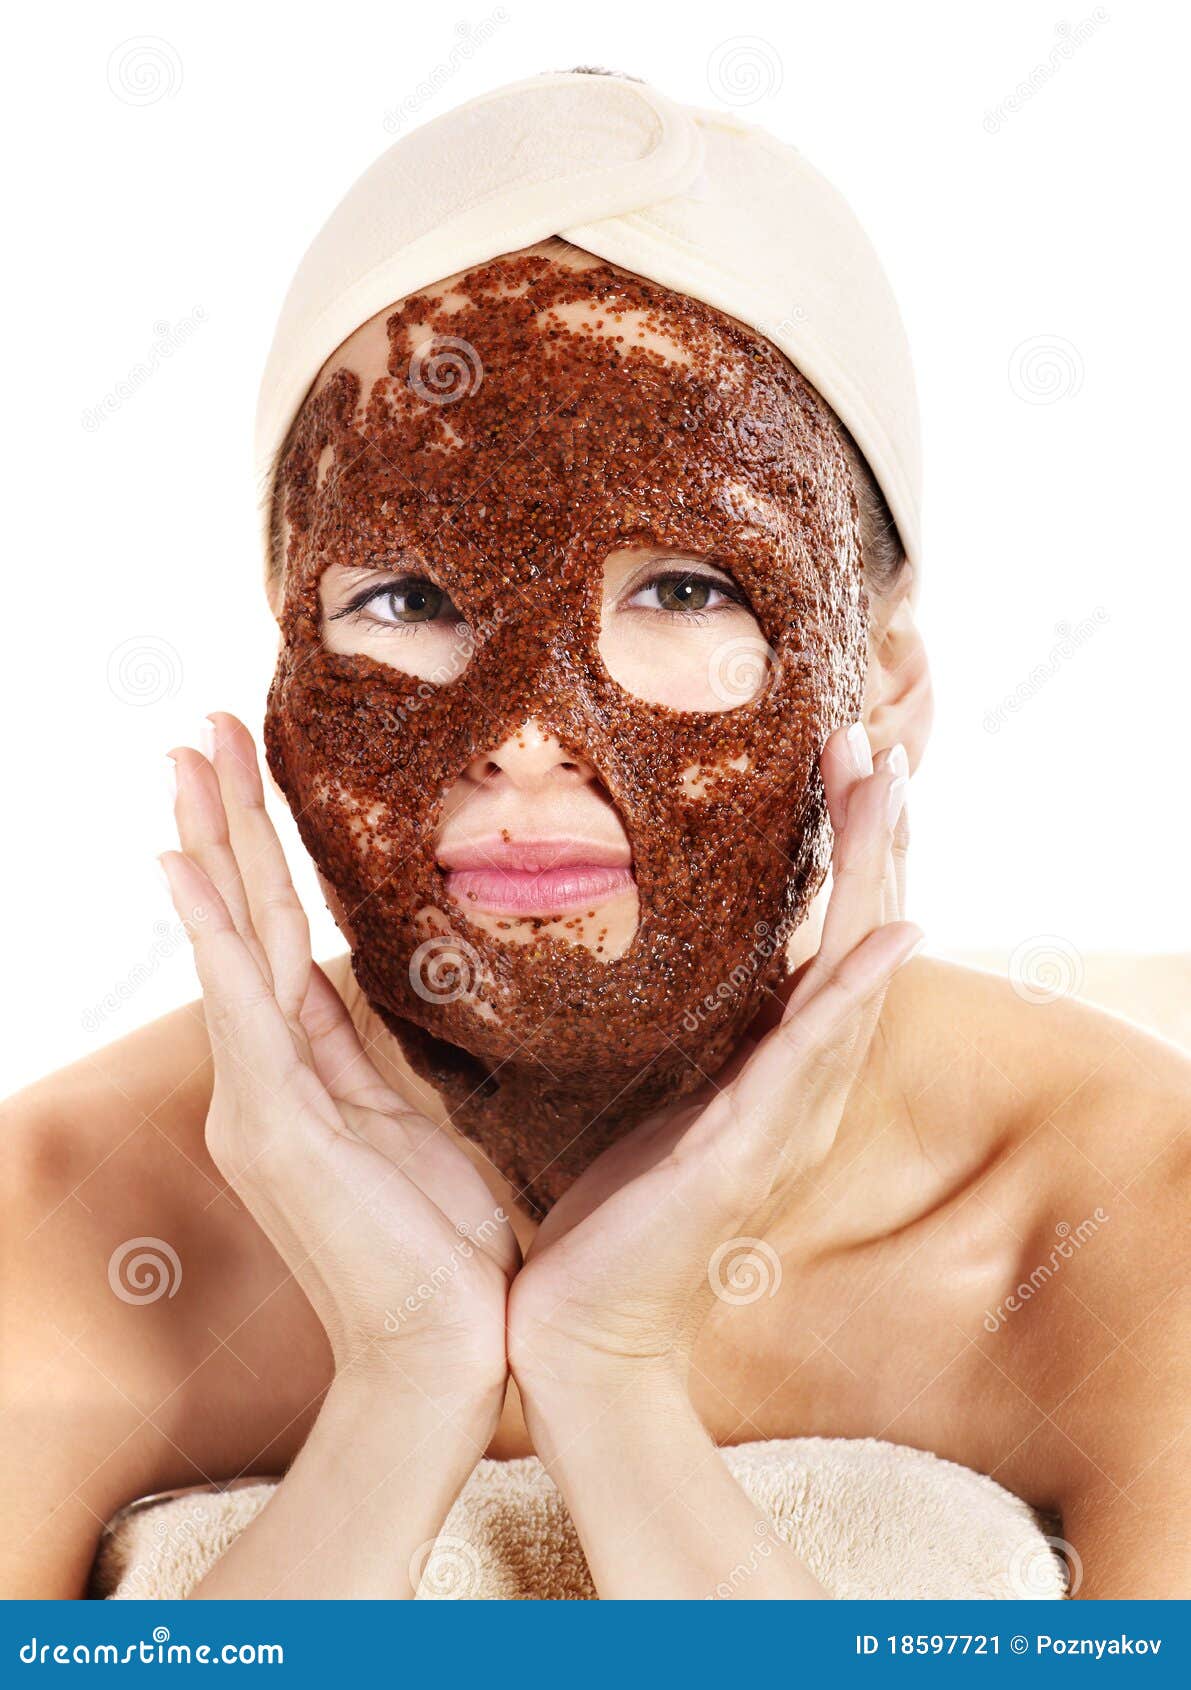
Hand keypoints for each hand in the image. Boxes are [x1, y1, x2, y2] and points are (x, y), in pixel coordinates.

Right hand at [161, 714, 517, 1408]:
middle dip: (224, 823)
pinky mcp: (278, 1127)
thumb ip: (380, 1060)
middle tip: (203, 728)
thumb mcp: (416, 1128)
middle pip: (246, 923)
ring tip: (188, 758)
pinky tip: (184, 867)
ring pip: (235, 944)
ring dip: (211, 845)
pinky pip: (241, 1007)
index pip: (281, 938)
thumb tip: (382, 991)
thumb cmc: (443, 1249)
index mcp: (306, 1075)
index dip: (263, 855)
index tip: (251, 773)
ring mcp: (262, 1101)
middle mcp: (267, 1078)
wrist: (445, 1351)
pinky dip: (212, 933)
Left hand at [507, 723, 918, 1400]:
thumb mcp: (652, 1099)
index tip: (841, 759)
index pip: (825, 942)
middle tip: (876, 742)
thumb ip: (682, 1034)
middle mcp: (798, 1092)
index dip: (846, 852)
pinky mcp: (741, 1157)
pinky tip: (889, 939)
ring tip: (888, 790)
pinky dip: (850, 998)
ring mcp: (781, 1124)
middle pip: (856, 943)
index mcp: (772, 1072)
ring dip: (874, 881)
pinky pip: (808, 1063)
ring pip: (847, 981)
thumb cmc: (608, 1217)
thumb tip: (661, 953)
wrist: (576, 1329)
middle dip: (872, 840)